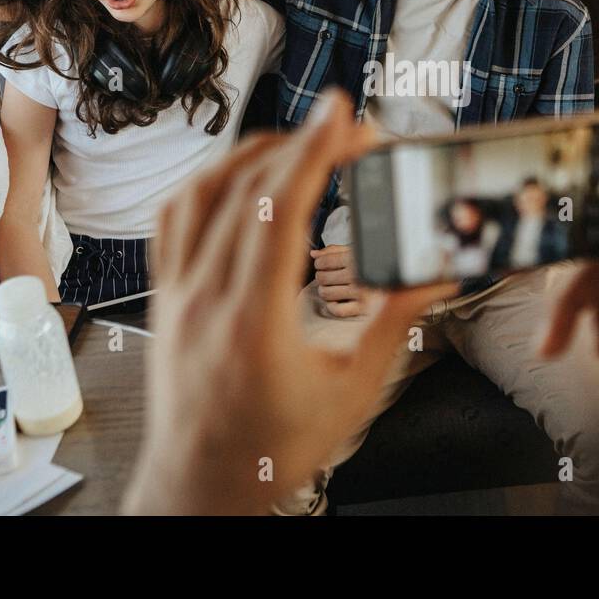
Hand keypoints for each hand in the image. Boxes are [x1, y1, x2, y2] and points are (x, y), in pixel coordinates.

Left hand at [122, 90, 456, 514]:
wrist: (201, 486)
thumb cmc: (273, 449)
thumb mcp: (351, 392)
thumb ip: (393, 325)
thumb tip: (434, 273)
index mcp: (253, 324)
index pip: (278, 209)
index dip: (314, 150)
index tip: (341, 112)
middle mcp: (205, 300)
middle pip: (246, 188)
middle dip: (302, 143)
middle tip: (347, 130)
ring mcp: (175, 296)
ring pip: (200, 193)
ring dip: (251, 154)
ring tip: (297, 142)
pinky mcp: (164, 297)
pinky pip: (173, 219)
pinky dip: (209, 182)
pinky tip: (237, 177)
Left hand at [309, 244, 370, 317]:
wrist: (401, 282)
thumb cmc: (375, 264)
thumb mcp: (358, 252)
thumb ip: (335, 251)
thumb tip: (314, 254)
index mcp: (356, 259)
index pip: (325, 261)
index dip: (319, 263)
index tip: (321, 264)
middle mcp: (358, 276)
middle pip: (323, 278)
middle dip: (321, 276)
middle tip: (327, 276)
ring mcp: (360, 293)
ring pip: (327, 294)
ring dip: (324, 291)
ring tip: (330, 288)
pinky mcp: (363, 308)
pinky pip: (338, 310)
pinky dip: (332, 306)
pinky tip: (336, 301)